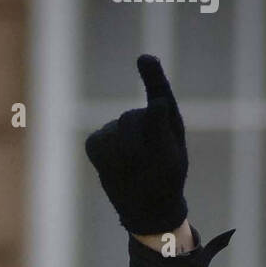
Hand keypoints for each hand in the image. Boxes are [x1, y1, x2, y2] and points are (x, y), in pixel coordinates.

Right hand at [84, 55, 187, 235]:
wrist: (147, 206)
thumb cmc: (165, 181)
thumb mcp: (170, 159)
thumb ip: (162, 130)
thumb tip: (157, 102)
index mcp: (166, 117)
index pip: (158, 93)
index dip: (151, 75)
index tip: (144, 60)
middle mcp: (141, 117)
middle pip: (130, 120)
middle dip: (136, 147)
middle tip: (147, 167)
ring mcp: (117, 127)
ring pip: (111, 134)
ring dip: (121, 158)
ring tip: (133, 171)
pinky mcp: (99, 141)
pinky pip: (95, 143)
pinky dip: (103, 159)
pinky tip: (113, 168)